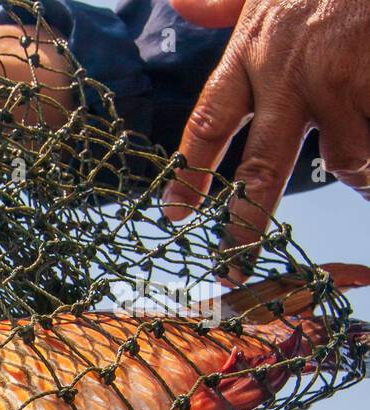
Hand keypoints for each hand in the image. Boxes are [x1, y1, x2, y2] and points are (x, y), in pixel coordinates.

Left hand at [162, 0, 369, 274]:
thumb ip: (227, 2)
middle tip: (234, 266)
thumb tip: (184, 3)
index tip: (175, 215)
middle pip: (262, 170)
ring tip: (365, 186)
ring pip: (346, 163)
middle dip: (247, 225)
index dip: (191, 176)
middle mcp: (288, 76)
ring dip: (360, 180)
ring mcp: (340, 83)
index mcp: (252, 54)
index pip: (207, 126)